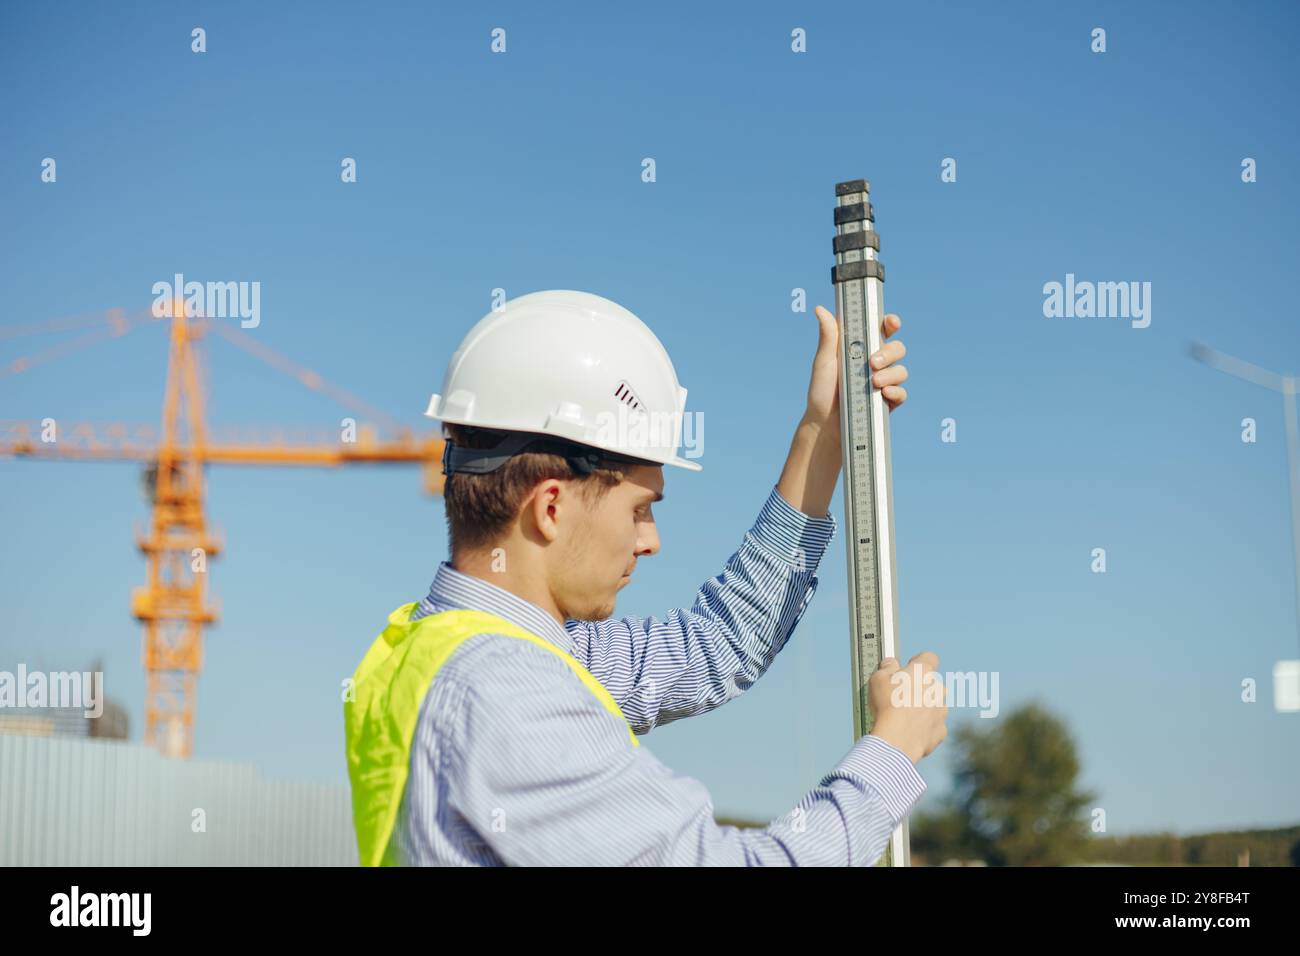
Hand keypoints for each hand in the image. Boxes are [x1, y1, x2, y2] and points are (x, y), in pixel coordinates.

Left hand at [805, 306, 908, 434]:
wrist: (824, 423)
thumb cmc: (822, 390)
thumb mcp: (824, 361)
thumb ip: (828, 336)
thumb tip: (820, 309)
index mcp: (863, 349)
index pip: (883, 330)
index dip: (891, 322)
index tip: (890, 322)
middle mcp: (876, 363)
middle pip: (897, 348)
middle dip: (889, 353)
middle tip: (872, 363)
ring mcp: (884, 382)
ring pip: (901, 370)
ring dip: (891, 374)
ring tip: (874, 383)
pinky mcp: (888, 402)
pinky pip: (902, 393)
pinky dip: (895, 392)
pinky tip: (884, 394)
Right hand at [867, 651, 947, 764]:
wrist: (897, 739)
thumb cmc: (887, 705)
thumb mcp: (878, 679)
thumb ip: (887, 668)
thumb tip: (891, 663)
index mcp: (924, 672)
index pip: (929, 657)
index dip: (918, 661)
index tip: (907, 668)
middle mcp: (938, 689)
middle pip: (931, 683)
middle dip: (919, 687)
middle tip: (900, 696)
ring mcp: (942, 710)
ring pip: (934, 705)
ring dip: (923, 707)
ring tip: (903, 717)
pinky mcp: (941, 730)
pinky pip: (934, 725)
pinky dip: (924, 727)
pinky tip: (909, 731)